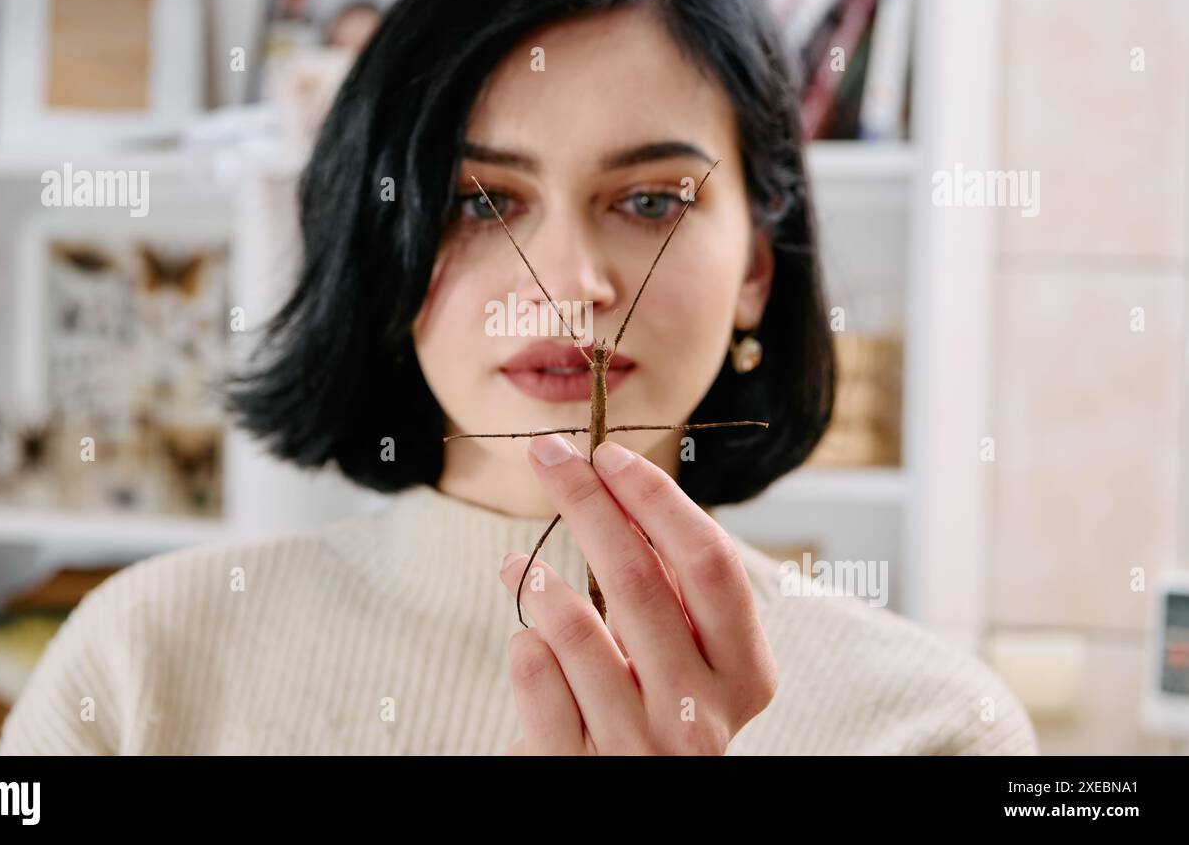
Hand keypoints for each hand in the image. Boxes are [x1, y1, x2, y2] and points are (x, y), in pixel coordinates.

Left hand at [499, 433, 776, 754]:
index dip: (655, 497)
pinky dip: (524, 644)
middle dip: (587, 502)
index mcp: (744, 676)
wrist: (625, 806)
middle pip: (639, 578)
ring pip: (576, 631)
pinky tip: (523, 638)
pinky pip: (538, 678)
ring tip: (515, 565)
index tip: (608, 454)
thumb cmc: (652, 716)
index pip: (709, 562)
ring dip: (537, 579)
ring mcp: (639, 750)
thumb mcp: (685, 662)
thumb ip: (671, 594)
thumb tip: (617, 483)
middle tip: (548, 455)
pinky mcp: (578, 771)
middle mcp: (700, 717)